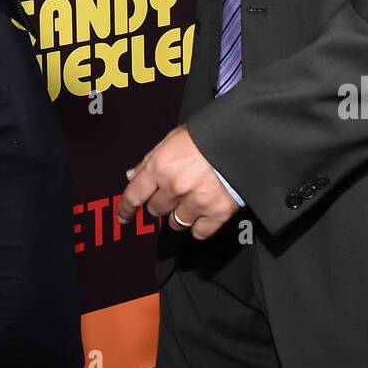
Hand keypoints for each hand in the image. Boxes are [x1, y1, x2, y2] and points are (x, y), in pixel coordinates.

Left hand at [118, 125, 240, 240]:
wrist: (244, 138)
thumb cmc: (207, 134)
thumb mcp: (173, 138)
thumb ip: (150, 159)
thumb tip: (132, 175)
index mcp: (161, 166)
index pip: (134, 195)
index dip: (126, 208)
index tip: (123, 217)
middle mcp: (175, 187)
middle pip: (156, 210)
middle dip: (161, 202)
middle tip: (175, 191)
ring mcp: (196, 202)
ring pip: (176, 223)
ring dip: (180, 214)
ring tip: (193, 198)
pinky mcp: (218, 213)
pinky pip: (199, 232)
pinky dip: (200, 225)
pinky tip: (204, 212)